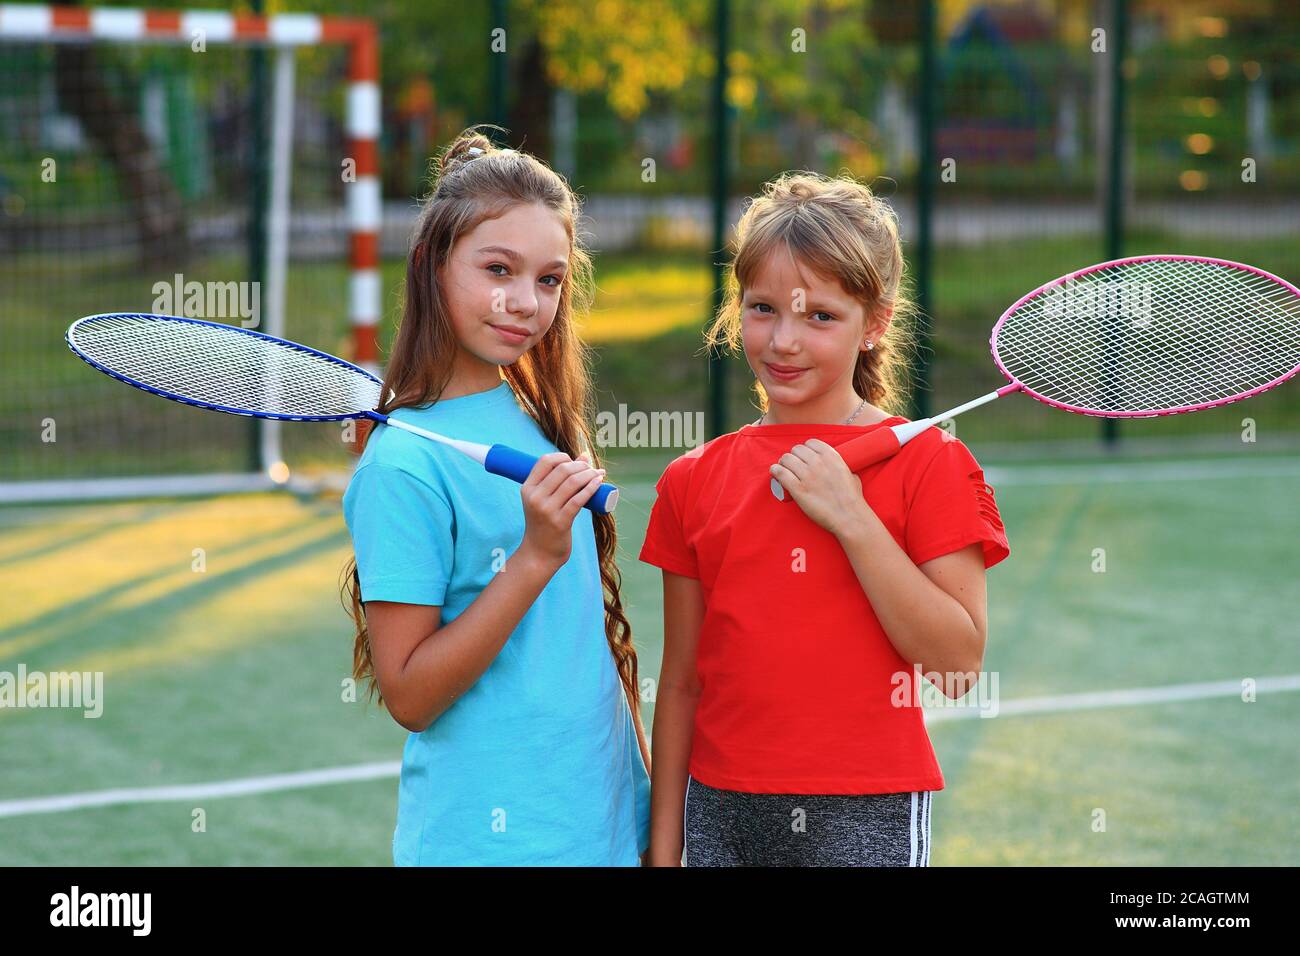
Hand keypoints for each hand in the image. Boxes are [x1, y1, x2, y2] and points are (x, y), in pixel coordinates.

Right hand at [518, 452, 605, 568]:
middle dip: (581, 465)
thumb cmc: (544, 522)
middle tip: (591, 469)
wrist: (539, 553)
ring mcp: (547, 510)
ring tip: (598, 474)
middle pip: (562, 470)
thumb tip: (585, 456)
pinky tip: (599, 482)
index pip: (545, 461)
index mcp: (527, 488)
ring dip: (589, 474)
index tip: (574, 462)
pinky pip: (579, 499)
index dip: (562, 457)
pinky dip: (591, 487)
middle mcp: (535, 497)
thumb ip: (559, 479)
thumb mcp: (544, 499)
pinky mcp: (561, 521)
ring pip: (573, 482)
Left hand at [769, 438, 870, 535]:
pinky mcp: (798, 489)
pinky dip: (775, 470)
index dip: (805, 449)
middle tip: (793, 465)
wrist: (849, 516)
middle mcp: (818, 463)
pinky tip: (775, 472)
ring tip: (783, 469)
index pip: (810, 442)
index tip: (803, 456)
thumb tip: (836, 467)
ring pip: (786, 459)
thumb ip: (841, 467)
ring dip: (783, 463)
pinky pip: (780, 473)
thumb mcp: (851, 474)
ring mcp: (807, 475)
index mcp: (831, 456)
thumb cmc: (852, 498)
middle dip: (794, 456)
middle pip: (796, 450)